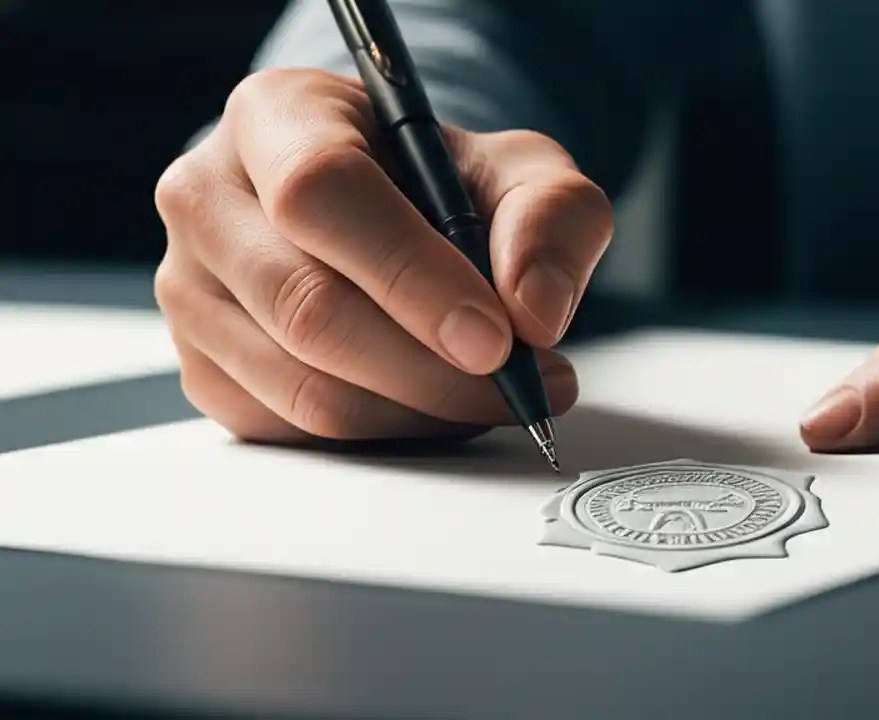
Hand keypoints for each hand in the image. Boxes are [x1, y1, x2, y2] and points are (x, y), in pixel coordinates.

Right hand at [154, 69, 611, 441]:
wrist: (392, 214)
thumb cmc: (443, 184)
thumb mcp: (522, 172)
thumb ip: (551, 219)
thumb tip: (535, 311)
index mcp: (275, 116)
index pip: (320, 193)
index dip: (410, 274)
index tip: (494, 337)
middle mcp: (208, 198)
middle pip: (307, 307)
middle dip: (432, 368)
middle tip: (521, 384)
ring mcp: (189, 291)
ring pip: (303, 388)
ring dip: (420, 410)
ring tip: (493, 392)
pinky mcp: (202, 368)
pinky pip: (295, 432)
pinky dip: (385, 433)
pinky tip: (433, 402)